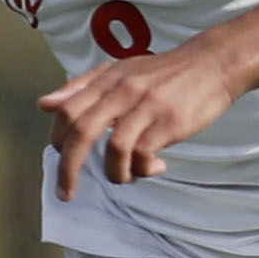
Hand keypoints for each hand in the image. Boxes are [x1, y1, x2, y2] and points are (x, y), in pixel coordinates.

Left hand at [41, 39, 241, 199]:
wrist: (213, 64)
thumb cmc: (166, 72)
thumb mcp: (121, 71)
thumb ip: (83, 88)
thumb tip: (45, 105)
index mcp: (108, 80)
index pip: (68, 111)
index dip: (58, 140)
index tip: (61, 161)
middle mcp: (123, 92)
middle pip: (82, 132)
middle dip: (69, 169)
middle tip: (66, 193)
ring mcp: (147, 107)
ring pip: (114, 148)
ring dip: (114, 173)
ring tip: (126, 176)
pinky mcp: (170, 122)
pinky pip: (144, 154)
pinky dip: (142, 169)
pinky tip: (154, 167)